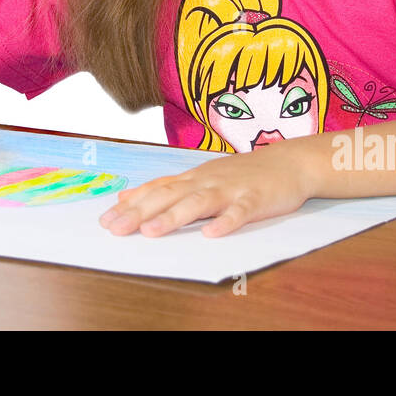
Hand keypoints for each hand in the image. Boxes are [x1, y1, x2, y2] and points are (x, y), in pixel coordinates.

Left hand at [98, 142, 311, 237]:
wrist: (289, 162)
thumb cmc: (243, 173)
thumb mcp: (200, 177)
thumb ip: (165, 187)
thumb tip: (126, 196)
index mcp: (192, 178)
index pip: (156, 190)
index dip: (131, 206)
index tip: (105, 221)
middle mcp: (206, 181)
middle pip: (169, 196)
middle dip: (140, 213)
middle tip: (115, 229)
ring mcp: (231, 189)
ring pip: (198, 203)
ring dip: (174, 217)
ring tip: (151, 231)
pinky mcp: (256, 200)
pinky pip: (240, 212)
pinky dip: (226, 222)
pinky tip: (213, 234)